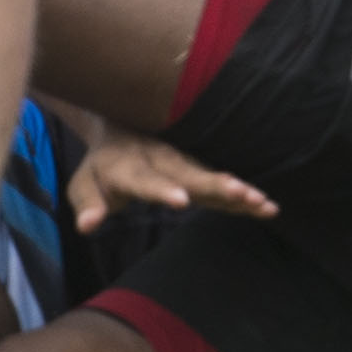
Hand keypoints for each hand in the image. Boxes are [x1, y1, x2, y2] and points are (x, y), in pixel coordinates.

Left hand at [66, 128, 273, 230]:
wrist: (119, 125)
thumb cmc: (102, 167)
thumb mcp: (83, 185)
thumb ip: (87, 205)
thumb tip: (87, 226)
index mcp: (130, 166)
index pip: (146, 179)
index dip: (162, 189)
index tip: (181, 200)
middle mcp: (162, 160)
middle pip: (191, 174)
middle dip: (216, 185)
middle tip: (241, 194)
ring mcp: (184, 163)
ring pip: (212, 176)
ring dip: (237, 189)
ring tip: (261, 201)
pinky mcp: (199, 169)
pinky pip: (223, 182)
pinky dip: (244, 194)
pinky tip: (268, 207)